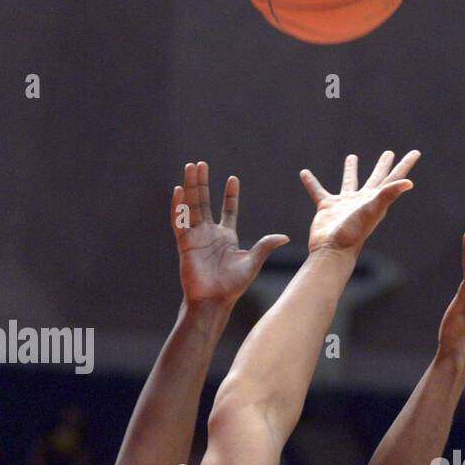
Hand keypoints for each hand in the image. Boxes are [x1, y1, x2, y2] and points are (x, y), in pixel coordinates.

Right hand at [172, 161, 288, 308]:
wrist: (214, 300)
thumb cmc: (233, 285)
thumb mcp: (253, 261)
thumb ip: (265, 245)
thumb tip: (286, 237)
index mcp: (227, 237)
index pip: (228, 210)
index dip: (230, 195)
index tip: (233, 179)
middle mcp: (210, 233)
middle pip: (205, 201)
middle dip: (202, 183)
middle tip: (200, 164)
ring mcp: (196, 236)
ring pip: (191, 206)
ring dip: (190, 186)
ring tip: (190, 167)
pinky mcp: (184, 243)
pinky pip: (179, 221)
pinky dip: (178, 206)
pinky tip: (178, 190)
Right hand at [300, 149, 418, 255]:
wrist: (332, 249)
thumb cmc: (353, 231)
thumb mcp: (373, 209)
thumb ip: (389, 194)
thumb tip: (410, 182)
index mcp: (376, 200)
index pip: (394, 179)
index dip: (405, 165)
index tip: (416, 152)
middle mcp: (363, 201)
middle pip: (376, 178)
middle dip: (383, 165)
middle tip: (388, 153)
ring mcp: (344, 204)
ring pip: (349, 182)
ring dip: (351, 170)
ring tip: (352, 156)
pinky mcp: (327, 207)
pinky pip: (318, 191)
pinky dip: (312, 183)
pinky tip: (304, 173)